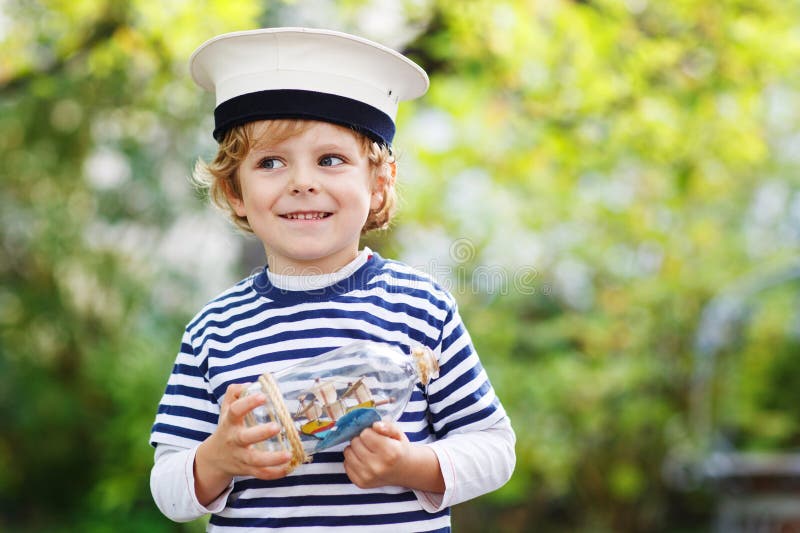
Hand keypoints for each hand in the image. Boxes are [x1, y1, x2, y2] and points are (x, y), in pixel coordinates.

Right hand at [194, 383, 292, 504]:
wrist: (214, 459)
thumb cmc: (227, 428)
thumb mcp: (225, 409)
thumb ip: (234, 393)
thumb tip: (249, 384)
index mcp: (229, 423)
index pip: (235, 411)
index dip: (248, 403)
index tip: (263, 396)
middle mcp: (234, 440)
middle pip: (245, 438)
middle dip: (261, 433)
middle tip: (277, 426)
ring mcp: (240, 457)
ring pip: (255, 461)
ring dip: (272, 459)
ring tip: (289, 454)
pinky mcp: (248, 470)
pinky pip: (261, 474)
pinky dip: (275, 473)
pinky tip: (289, 467)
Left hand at [343, 421, 410, 488]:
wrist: (406, 471)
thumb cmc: (400, 450)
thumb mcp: (398, 434)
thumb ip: (387, 426)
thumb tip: (375, 425)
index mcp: (390, 452)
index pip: (365, 434)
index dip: (369, 432)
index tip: (375, 436)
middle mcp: (378, 466)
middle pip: (355, 442)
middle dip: (361, 440)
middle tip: (371, 444)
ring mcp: (368, 477)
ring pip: (348, 453)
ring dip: (355, 449)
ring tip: (366, 451)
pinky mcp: (361, 483)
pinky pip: (346, 464)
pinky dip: (352, 460)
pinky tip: (363, 460)